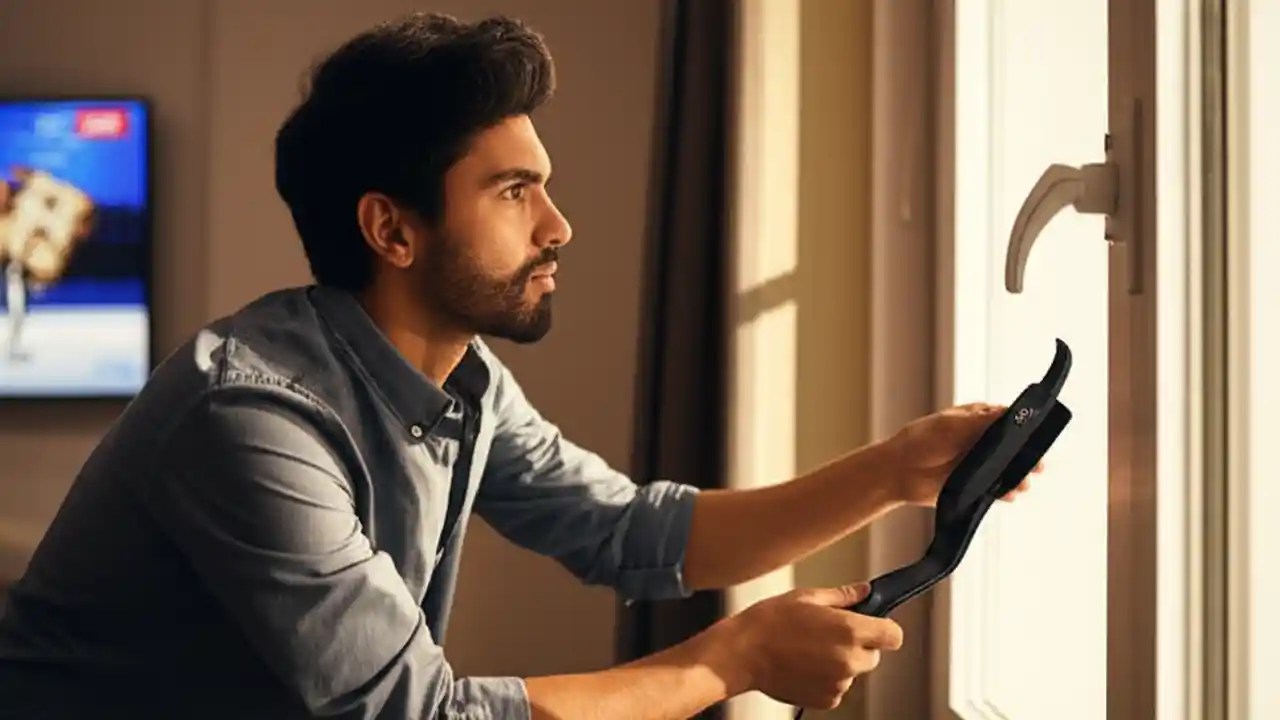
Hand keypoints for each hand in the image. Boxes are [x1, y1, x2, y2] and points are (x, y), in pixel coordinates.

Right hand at [721, 583, 902, 710]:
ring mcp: (839, 683)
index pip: (893, 635)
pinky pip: (838, 687)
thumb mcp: (807, 597)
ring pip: (854, 671)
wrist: (743, 654)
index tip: (872, 624)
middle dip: (859, 645)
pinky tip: (805, 664)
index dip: (884, 628)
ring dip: (841, 662)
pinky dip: (827, 679)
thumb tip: (863, 592)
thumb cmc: (769, 623)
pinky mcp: (826, 699)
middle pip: (874, 655)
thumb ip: (843, 596)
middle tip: (830, 634)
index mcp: (850, 631)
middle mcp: (849, 660)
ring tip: (810, 649)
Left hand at [883, 403, 1045, 506]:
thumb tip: (1009, 412)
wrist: (897, 472)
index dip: (1024, 427)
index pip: (1008, 420)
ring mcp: (979, 463)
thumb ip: (980, 422)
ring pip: (1007, 470)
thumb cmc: (920, 442)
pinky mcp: (974, 485)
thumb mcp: (950, 427)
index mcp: (977, 419)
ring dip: (1017, 477)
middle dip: (1026, 457)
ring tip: (1022, 485)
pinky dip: (1004, 492)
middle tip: (1037, 466)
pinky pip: (996, 489)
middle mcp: (981, 440)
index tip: (1038, 435)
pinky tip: (1009, 496)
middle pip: (1013, 447)